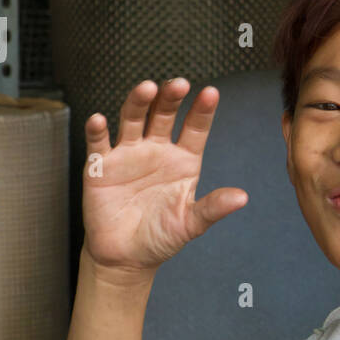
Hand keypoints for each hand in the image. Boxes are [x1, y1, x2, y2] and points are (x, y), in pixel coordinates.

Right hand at [81, 79, 247, 272]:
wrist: (127, 256)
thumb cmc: (161, 236)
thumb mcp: (191, 223)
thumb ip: (213, 208)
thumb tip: (242, 198)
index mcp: (183, 160)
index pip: (195, 128)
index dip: (202, 111)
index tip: (211, 93)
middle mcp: (157, 150)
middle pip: (163, 115)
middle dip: (170, 98)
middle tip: (179, 84)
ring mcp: (128, 154)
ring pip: (133, 120)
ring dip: (138, 102)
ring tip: (147, 89)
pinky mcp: (101, 166)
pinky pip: (99, 143)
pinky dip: (97, 130)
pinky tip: (98, 120)